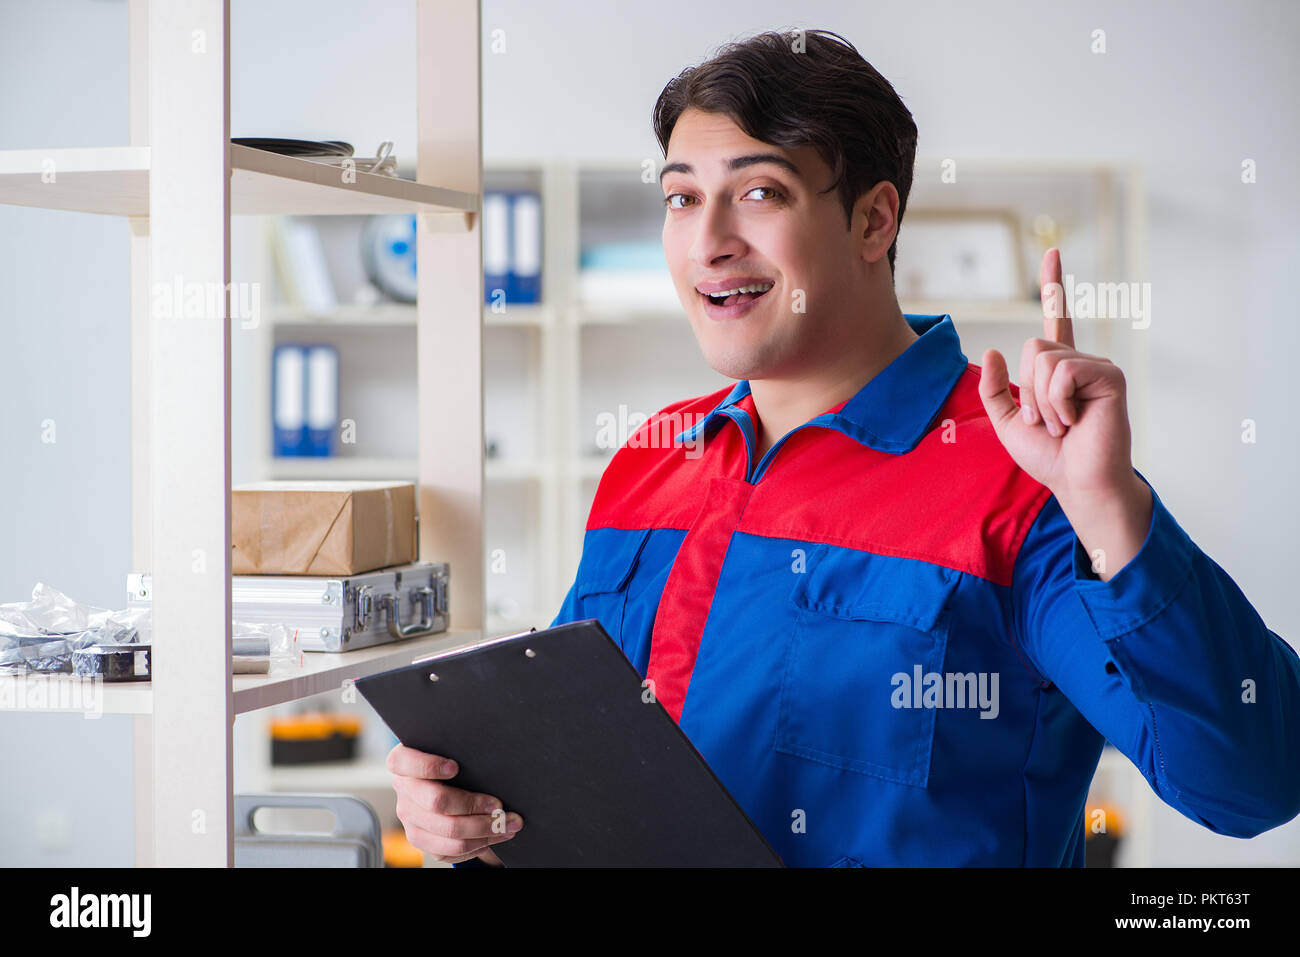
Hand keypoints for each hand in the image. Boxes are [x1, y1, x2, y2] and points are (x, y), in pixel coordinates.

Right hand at [388, 743, 521, 864]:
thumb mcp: (451, 752)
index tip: (455, 767)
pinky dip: (480, 843)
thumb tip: (490, 761)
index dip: (429, 766)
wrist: (443, 785)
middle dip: (474, 805)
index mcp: (403, 764)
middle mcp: (404, 791)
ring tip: (508, 823)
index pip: (405, 762)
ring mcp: (409, 818)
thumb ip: (459, 752)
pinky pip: (452, 849)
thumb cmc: (452, 762)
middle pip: (436, 801)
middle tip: (499, 805)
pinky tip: (496, 835)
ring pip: (449, 831)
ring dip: (485, 829)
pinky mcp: (421, 839)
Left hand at [977, 248, 1134, 501]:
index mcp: (1057, 369)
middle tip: (1049, 422)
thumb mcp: (1007, 422)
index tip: (1052, 252)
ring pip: (1044, 359)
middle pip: (1033, 347)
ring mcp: (1096, 367)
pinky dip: (1058, 402)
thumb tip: (993, 351)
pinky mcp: (1109, 376)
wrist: (1078, 482)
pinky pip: (1063, 372)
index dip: (1052, 285)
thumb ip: (996, 389)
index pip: (1053, 319)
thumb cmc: (1049, 455)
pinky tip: (1075, 421)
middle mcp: (1079, 361)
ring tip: (1062, 424)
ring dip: (1042, 401)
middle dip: (1028, 391)